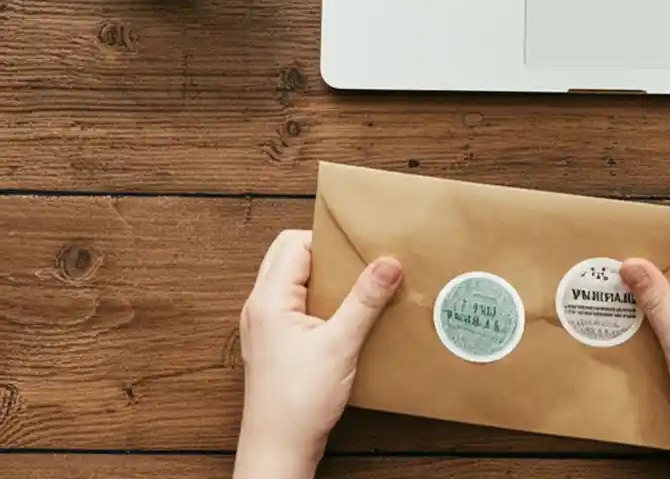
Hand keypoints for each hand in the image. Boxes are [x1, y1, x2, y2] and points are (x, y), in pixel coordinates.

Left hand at [234, 230, 403, 478]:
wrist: (278, 448)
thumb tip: (388, 262)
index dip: (328, 241)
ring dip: (324, 281)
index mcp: (269, 299)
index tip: (360, 248)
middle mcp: (259, 307)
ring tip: (357, 290)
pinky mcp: (273, 343)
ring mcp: (264, 326)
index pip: (294, 244)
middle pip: (290, 258)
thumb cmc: (299, 402)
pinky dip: (319, 302)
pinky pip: (294, 305)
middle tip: (360, 265)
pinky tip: (345, 318)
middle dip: (326, 256)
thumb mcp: (340, 344)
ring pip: (293, 282)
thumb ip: (365, 300)